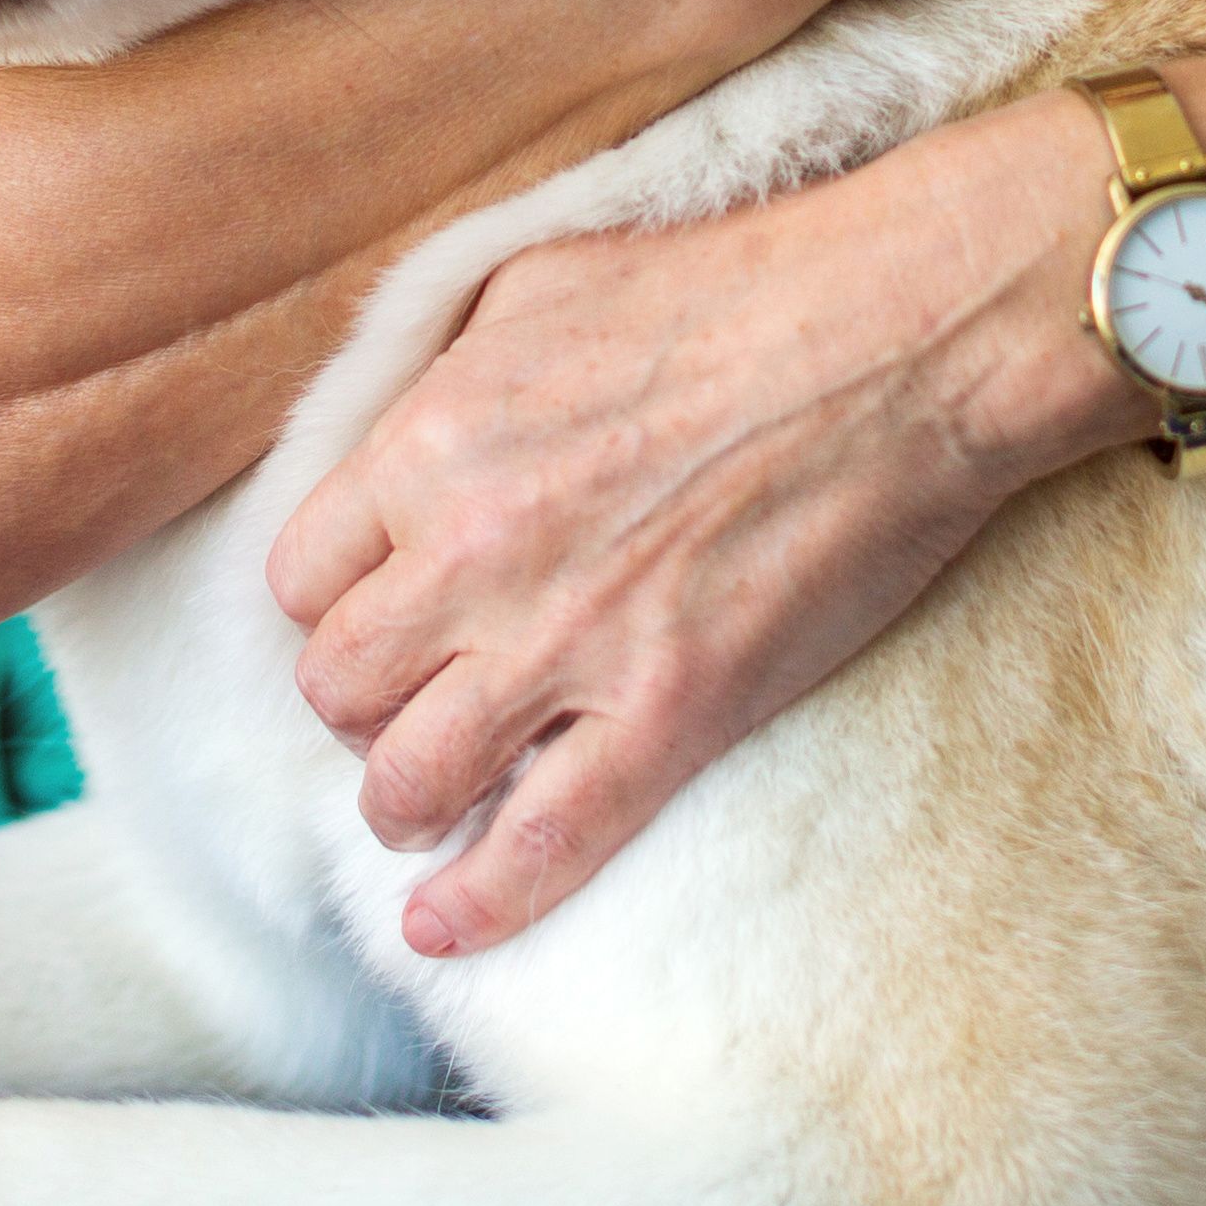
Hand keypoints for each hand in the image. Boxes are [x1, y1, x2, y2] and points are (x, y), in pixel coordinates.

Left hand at [264, 103, 1123, 956]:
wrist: (903, 328)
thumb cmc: (739, 284)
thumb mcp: (541, 279)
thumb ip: (445, 362)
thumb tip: (398, 420)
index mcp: (434, 437)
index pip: (302, 574)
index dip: (335, 604)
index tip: (376, 613)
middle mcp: (474, 548)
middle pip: (336, 685)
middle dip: (363, 703)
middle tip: (416, 696)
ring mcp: (569, 642)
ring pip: (406, 782)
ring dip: (405, 800)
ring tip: (431, 800)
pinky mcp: (669, 713)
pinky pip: (541, 845)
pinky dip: (480, 904)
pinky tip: (444, 927)